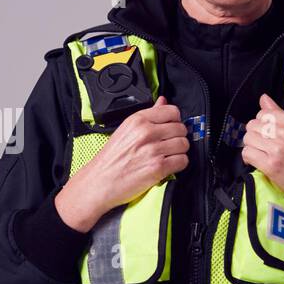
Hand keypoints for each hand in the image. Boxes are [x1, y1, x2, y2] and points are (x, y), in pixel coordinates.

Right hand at [55, 96, 187, 232]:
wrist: (99, 182)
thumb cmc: (110, 159)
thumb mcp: (126, 130)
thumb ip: (148, 115)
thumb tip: (163, 101)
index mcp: (137, 120)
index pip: (173, 111)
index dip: (174, 121)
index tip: (169, 128)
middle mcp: (146, 132)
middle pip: (181, 128)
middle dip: (177, 138)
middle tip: (167, 145)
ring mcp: (152, 150)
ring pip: (184, 145)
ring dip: (179, 152)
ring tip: (167, 156)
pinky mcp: (158, 168)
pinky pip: (183, 161)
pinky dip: (178, 165)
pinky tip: (167, 166)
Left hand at [241, 93, 283, 227]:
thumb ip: (280, 114)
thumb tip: (264, 98)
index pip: (262, 113)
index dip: (261, 126)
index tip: (267, 135)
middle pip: (252, 126)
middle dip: (255, 137)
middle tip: (265, 148)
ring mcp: (278, 148)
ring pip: (247, 140)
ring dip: (252, 149)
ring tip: (263, 156)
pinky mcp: (272, 165)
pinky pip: (247, 155)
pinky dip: (250, 160)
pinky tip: (260, 164)